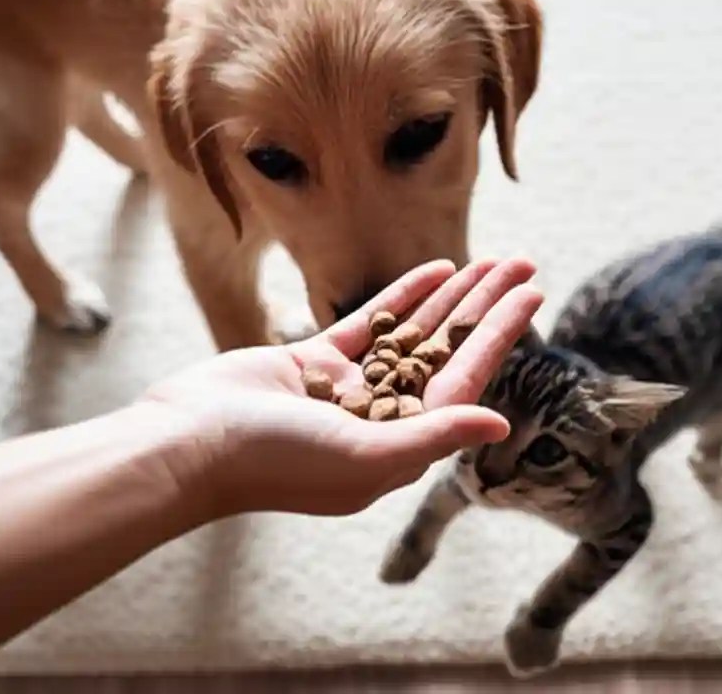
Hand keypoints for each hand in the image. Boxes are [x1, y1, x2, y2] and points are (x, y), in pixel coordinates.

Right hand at [142, 259, 542, 518]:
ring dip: (449, 299)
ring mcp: (346, 389)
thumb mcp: (364, 456)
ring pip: (411, 334)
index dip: (500, 335)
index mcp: (400, 445)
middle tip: (522, 264)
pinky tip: (434, 270)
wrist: (190, 445)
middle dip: (484, 308)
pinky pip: (368, 325)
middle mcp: (381, 418)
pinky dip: (400, 298)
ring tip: (488, 261)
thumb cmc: (277, 461)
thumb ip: (433, 437)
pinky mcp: (310, 363)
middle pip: (446, 352)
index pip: (464, 380)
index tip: (532, 294)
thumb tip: (499, 424)